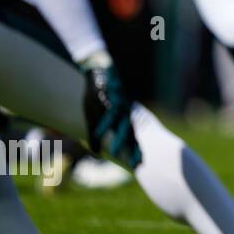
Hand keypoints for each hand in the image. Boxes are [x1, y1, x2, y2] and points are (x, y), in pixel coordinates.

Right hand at [78, 52, 141, 169]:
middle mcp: (124, 112)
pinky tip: (99, 134)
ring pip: (121, 126)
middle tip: (136, 164)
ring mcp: (119, 105)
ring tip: (116, 153)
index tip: (139, 164)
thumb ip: (96, 133)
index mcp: (124, 117)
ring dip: (118, 139)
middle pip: (131, 134)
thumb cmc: (98, 94)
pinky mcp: (110, 99)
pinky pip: (106, 114)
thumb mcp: (94, 115)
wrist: (100, 69)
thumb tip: (96, 152)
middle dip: (132, 149)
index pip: (132, 136)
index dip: (135, 149)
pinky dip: (102, 124)